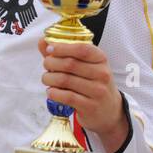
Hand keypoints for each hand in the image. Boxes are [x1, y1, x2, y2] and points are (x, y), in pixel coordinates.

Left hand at [37, 38, 128, 152]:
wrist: (109, 110)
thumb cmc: (92, 83)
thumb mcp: (85, 66)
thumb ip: (63, 54)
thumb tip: (43, 42)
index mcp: (101, 59)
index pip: (82, 49)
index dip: (62, 47)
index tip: (49, 49)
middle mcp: (102, 74)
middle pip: (70, 64)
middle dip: (51, 63)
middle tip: (46, 65)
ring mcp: (98, 91)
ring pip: (65, 80)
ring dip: (49, 78)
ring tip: (46, 79)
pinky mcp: (90, 106)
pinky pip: (67, 97)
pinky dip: (54, 93)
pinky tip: (51, 91)